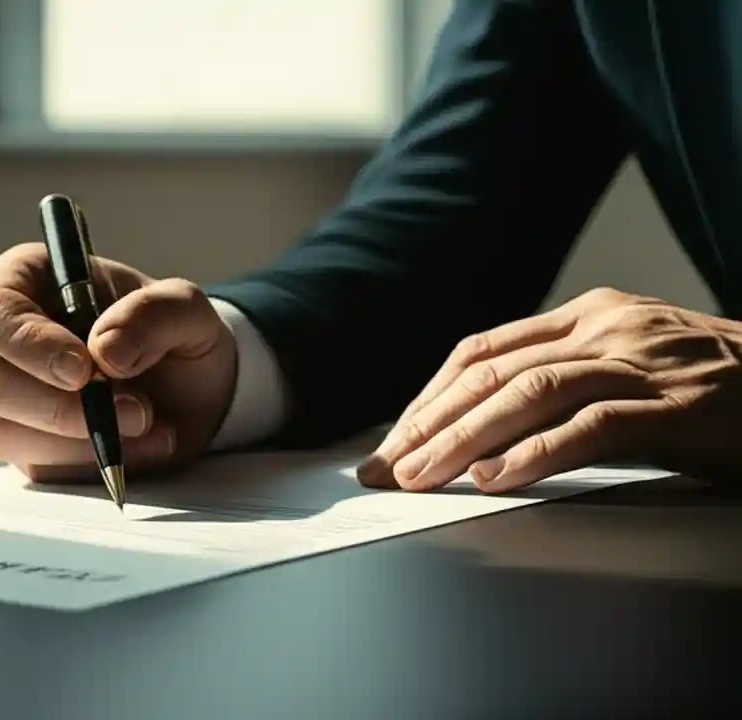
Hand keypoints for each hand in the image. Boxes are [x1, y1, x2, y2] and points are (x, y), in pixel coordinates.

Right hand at [0, 243, 237, 481]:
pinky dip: (92, 462)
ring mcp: (6, 396)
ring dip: (81, 439)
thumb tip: (106, 349)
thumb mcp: (185, 307)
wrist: (187, 390)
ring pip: (4, 431)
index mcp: (23, 282)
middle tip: (135, 409)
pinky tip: (140, 445)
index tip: (82, 369)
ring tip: (147, 422)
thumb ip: (154, 313)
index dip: (28, 344)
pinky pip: (36, 465)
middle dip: (64, 406)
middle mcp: (1, 341)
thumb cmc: (171, 333)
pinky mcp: (22, 444)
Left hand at [356, 287, 741, 492]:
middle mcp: (608, 328)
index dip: (428, 398)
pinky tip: (496, 479)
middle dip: (427, 425)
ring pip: (529, 394)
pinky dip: (535, 454)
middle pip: (492, 373)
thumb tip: (478, 432)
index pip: (482, 352)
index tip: (393, 442)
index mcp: (589, 315)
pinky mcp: (680, 407)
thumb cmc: (717, 390)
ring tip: (421, 478)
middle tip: (384, 470)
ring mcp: (644, 362)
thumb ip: (564, 383)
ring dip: (463, 440)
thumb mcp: (631, 367)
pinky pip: (592, 427)